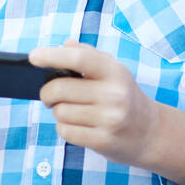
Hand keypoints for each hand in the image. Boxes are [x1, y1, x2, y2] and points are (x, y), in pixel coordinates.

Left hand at [31, 40, 184, 184]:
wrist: (150, 132)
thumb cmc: (125, 96)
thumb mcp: (114, 71)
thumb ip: (89, 54)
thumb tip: (65, 44)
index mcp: (115, 72)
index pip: (79, 58)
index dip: (53, 56)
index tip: (33, 57)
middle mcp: (114, 94)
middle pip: (60, 89)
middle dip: (47, 93)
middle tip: (49, 95)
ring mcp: (110, 119)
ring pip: (60, 112)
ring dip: (58, 112)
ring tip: (71, 111)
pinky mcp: (103, 141)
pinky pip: (65, 131)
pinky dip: (64, 128)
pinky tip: (76, 125)